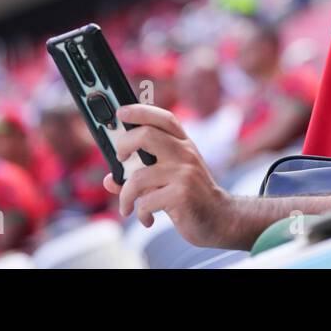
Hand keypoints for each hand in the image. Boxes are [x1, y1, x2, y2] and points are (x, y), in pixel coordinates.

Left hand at [103, 104, 238, 248]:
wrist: (220, 217)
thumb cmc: (190, 195)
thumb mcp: (168, 179)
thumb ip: (140, 176)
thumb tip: (110, 179)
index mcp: (183, 144)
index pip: (163, 118)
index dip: (141, 111)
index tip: (121, 112)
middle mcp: (185, 153)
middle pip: (147, 135)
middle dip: (124, 144)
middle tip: (119, 159)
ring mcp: (185, 173)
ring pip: (139, 177)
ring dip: (126, 195)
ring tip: (126, 206)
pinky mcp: (182, 194)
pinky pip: (146, 201)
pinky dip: (141, 213)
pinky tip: (147, 218)